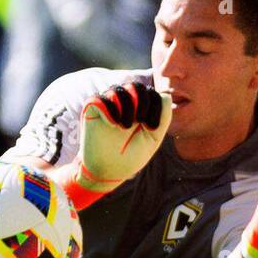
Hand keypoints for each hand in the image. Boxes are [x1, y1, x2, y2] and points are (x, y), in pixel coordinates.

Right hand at [63, 79, 172, 206]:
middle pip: (136, 86)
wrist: (108, 171)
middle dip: (142, 102)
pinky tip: (112, 124)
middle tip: (140, 121)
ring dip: (126, 106)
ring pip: (119, 89)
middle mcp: (124, 104)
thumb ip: (163, 117)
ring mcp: (108, 105)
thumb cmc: (131, 157)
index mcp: (139, 109)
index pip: (150, 92)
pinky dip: (109, 109)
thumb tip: (166, 94)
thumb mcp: (153, 138)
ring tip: (124, 127)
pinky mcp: (92, 110)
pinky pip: (100, 98)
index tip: (151, 128)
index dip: (154, 105)